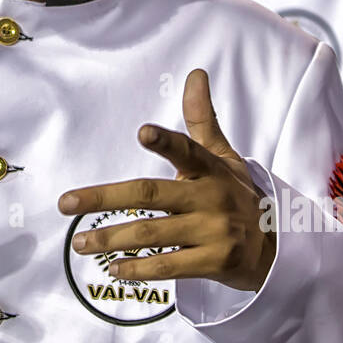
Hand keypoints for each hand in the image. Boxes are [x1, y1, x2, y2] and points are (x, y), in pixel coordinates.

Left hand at [59, 69, 274, 291]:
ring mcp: (214, 232)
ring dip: (111, 239)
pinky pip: (169, 266)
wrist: (275, 248)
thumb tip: (195, 74)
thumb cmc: (237, 194)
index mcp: (210, 169)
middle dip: (105, 199)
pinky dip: (139, 269)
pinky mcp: (215, 263)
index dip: (166, 141)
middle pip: (150, 196)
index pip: (188, 150)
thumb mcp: (224, 155)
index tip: (143, 132)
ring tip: (80, 243)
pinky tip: (113, 268)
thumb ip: (201, 119)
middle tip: (66, 203)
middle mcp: (212, 198)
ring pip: (152, 234)